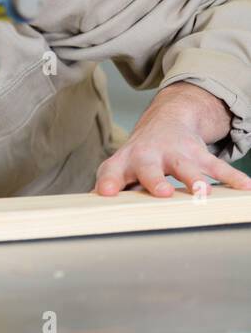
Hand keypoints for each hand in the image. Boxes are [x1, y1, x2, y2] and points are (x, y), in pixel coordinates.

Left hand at [95, 82, 250, 196]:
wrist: (166, 120)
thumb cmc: (139, 156)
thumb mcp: (121, 168)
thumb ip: (113, 189)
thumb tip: (97, 212)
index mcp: (125, 162)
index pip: (111, 171)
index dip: (108, 181)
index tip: (106, 192)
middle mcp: (149, 155)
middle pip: (150, 168)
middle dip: (155, 180)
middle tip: (161, 192)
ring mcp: (176, 154)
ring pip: (187, 167)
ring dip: (195, 180)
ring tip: (202, 193)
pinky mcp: (199, 154)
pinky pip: (218, 167)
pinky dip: (233, 178)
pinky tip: (246, 188)